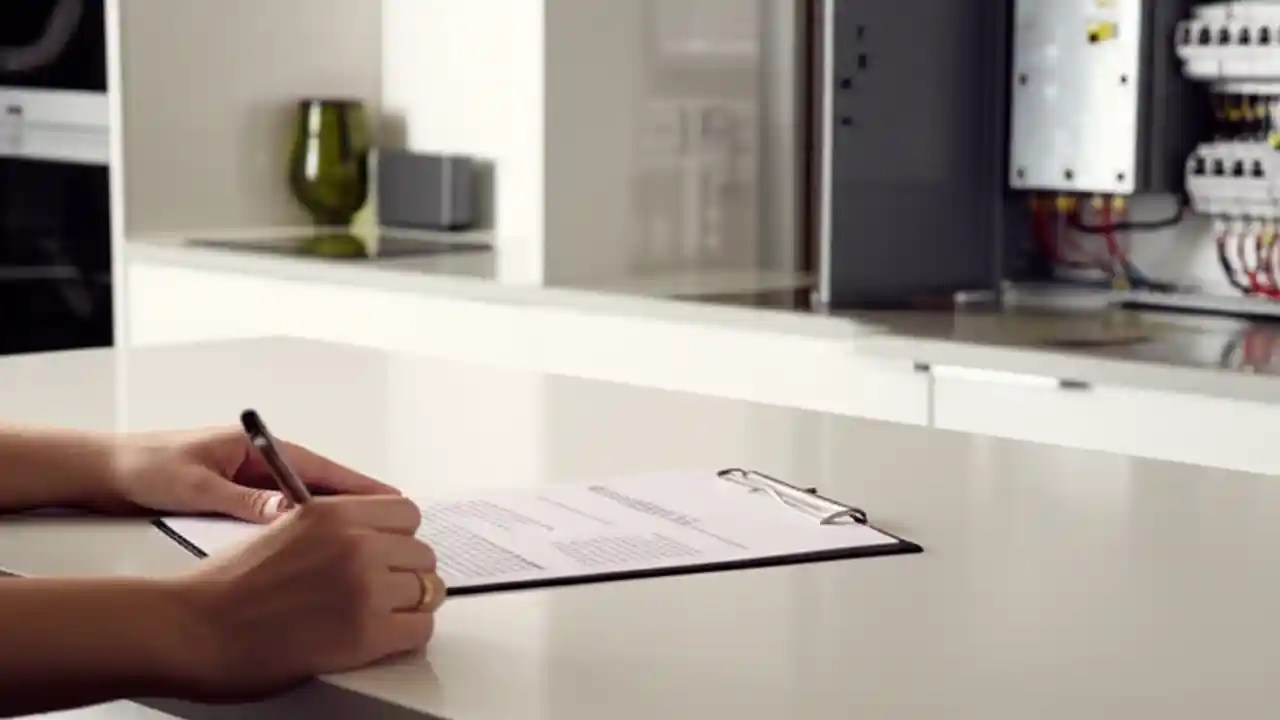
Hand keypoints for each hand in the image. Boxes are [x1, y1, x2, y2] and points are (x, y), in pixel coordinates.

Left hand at [106, 429, 397, 521]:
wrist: (108, 471)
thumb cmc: (147, 466)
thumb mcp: (198, 488)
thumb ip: (244, 501)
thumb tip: (287, 513)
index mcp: (260, 451)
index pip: (326, 471)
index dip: (363, 490)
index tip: (395, 505)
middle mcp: (263, 466)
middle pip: (324, 490)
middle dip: (358, 510)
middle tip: (392, 533)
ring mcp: (255, 484)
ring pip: (306, 507)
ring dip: (331, 523)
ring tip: (363, 547)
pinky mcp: (242, 503)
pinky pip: (283, 519)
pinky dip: (303, 532)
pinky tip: (316, 552)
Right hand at [173, 495, 446, 699]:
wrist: (193, 629)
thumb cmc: (224, 587)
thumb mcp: (284, 528)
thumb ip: (332, 528)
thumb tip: (372, 539)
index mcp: (334, 513)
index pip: (406, 513)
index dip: (398, 538)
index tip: (390, 554)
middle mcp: (355, 543)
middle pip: (421, 553)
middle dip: (406, 574)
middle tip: (384, 593)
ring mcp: (365, 586)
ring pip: (428, 590)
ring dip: (409, 606)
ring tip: (382, 618)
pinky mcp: (368, 631)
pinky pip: (420, 629)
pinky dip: (407, 636)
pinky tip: (382, 640)